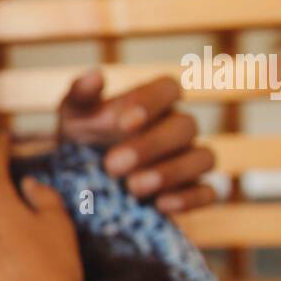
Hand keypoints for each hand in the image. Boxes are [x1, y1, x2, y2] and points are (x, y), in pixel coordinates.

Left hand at [59, 70, 216, 213]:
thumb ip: (80, 95)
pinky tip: (160, 205)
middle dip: (151, 146)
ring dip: (171, 172)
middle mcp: (177, 128)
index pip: (168, 88)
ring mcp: (189, 159)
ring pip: (203, 158)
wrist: (81, 185)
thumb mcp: (73, 118)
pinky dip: (189, 198)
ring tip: (132, 187)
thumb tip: (95, 74)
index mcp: (154, 102)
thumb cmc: (81, 141)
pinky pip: (207, 192)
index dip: (151, 102)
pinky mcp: (192, 191)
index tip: (123, 123)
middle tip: (112, 165)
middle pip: (186, 126)